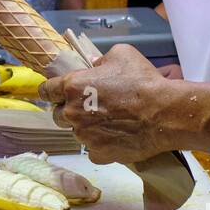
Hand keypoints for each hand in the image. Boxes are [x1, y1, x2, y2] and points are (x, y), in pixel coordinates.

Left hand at [39, 44, 183, 163]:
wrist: (164, 113)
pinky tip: (115, 137)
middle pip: (57, 115)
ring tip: (107, 123)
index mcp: (73, 86)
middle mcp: (73, 113)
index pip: (46, 90)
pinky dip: (100, 145)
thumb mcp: (122, 55)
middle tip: (87, 108)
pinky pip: (92, 150)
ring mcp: (85, 136)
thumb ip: (101, 59)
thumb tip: (93, 64)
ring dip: (86, 128)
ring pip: (76, 133)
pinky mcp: (99, 154)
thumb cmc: (142, 80)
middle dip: (68, 111)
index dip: (50, 91)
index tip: (56, 93)